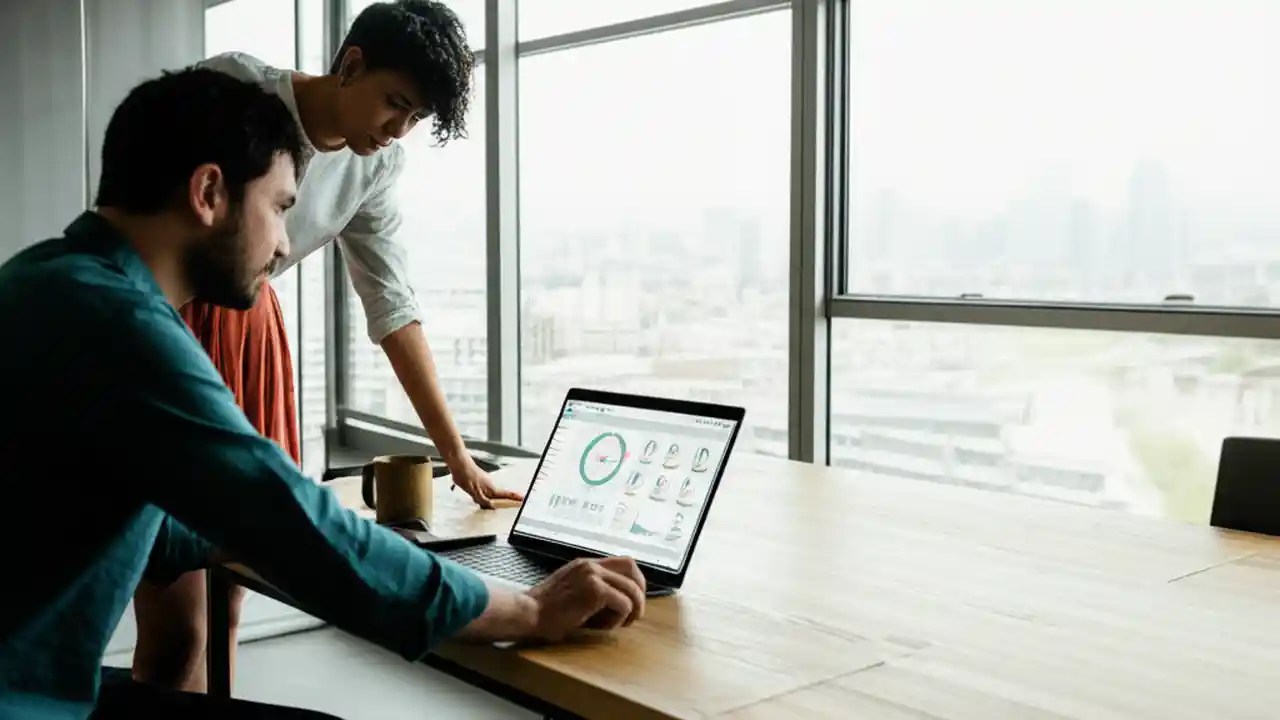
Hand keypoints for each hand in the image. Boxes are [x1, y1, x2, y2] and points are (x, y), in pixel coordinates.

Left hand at [449, 456, 523, 508]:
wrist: (459, 462)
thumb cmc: (466, 475)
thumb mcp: (473, 491)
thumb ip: (483, 500)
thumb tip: (491, 507)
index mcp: (490, 488)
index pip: (506, 495)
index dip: (515, 498)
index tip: (523, 500)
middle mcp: (489, 484)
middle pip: (500, 494)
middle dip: (506, 499)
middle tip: (514, 502)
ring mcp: (484, 481)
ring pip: (491, 492)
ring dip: (493, 498)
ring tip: (492, 504)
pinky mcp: (477, 480)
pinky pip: (484, 490)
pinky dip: (484, 494)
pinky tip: (477, 497)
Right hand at [525, 557, 646, 641]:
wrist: (528, 612)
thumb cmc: (546, 609)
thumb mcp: (571, 590)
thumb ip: (591, 588)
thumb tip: (620, 601)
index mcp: (586, 564)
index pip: (622, 562)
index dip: (634, 580)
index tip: (633, 599)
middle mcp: (591, 565)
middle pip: (632, 568)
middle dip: (640, 591)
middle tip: (635, 613)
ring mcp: (593, 575)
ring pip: (631, 589)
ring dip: (632, 609)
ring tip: (623, 624)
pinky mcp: (595, 590)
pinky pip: (623, 604)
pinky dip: (621, 618)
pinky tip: (606, 626)